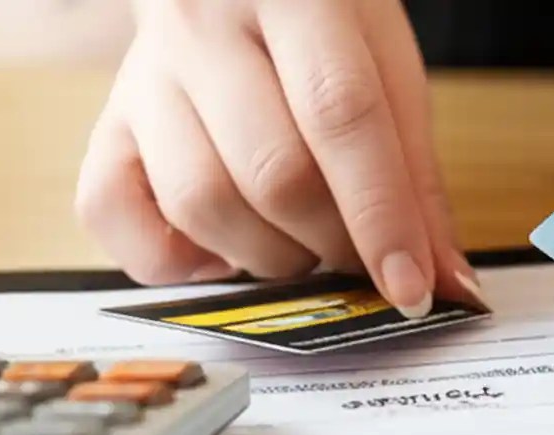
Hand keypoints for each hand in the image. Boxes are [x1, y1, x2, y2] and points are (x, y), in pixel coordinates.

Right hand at [74, 0, 482, 317]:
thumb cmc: (319, 28)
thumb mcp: (388, 72)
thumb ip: (416, 177)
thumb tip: (447, 282)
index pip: (341, 115)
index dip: (381, 216)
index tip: (412, 288)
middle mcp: (204, 27)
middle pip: (271, 171)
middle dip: (331, 243)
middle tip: (357, 256)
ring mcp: (144, 78)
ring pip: (199, 203)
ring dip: (267, 257)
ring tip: (299, 245)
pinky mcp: (107, 125)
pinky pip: (110, 213)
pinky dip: (171, 261)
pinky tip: (219, 251)